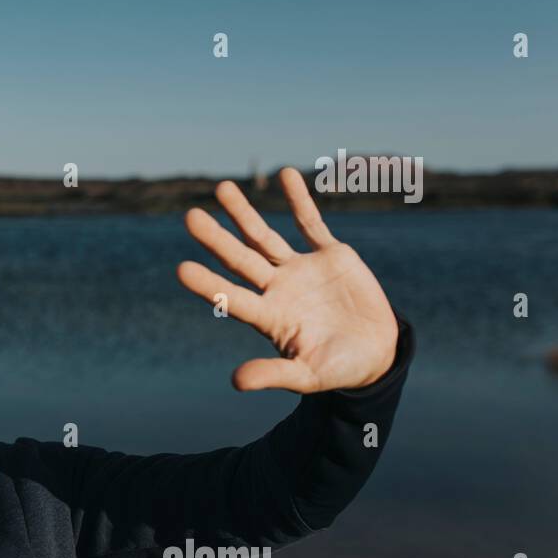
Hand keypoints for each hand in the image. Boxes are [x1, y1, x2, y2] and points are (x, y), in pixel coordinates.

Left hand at [176, 167, 398, 392]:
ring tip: (222, 188)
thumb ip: (273, 375)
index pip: (232, 296)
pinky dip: (299, 200)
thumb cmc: (338, 370)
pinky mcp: (329, 256)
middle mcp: (278, 289)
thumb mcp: (307, 376)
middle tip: (190, 216)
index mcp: (270, 317)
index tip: (182, 269)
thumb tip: (236, 382)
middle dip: (217, 238)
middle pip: (240, 259)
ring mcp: (300, 270)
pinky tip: (285, 175)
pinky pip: (310, 223)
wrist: (376, 354)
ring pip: (265, 237)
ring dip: (244, 214)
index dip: (209, 284)